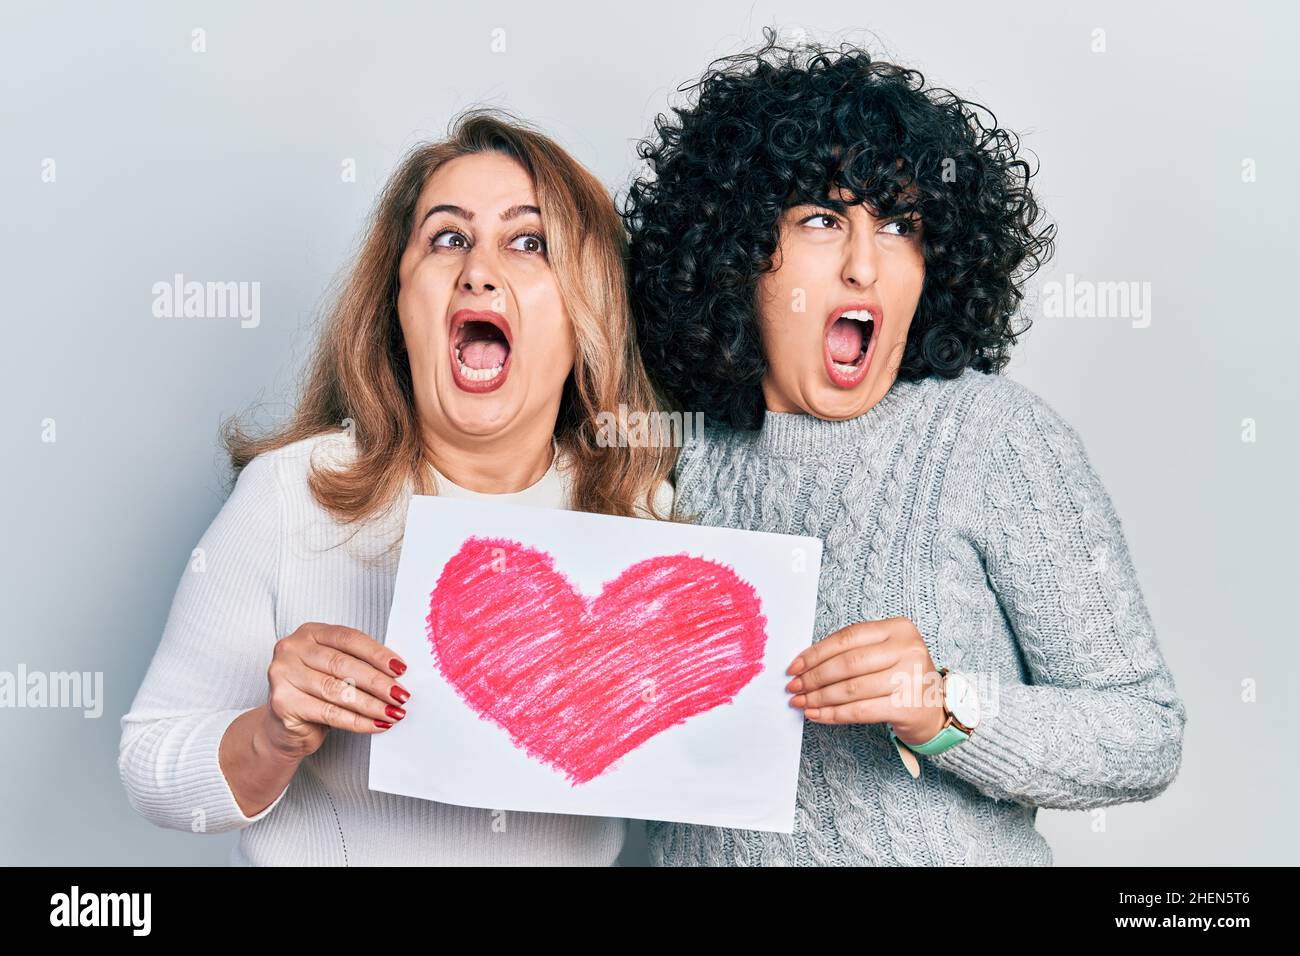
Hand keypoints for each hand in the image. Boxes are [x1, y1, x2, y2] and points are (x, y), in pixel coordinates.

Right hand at [261, 622, 411, 759]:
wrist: (284, 726)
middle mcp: (292, 649)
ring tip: (393, 713)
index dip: (377, 653)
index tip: (401, 668)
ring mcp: (283, 675)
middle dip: (377, 682)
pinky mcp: (282, 703)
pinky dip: (357, 721)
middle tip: (401, 695)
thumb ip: (357, 663)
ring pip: (337, 690)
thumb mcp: (334, 670)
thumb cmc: (315, 693)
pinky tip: (376, 725)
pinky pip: (329, 713)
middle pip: (343, 664)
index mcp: (310, 632)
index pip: (348, 638)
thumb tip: (397, 672)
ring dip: (371, 704)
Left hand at [785, 616, 947, 746]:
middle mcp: (908, 650)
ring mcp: (910, 678)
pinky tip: (817, 715)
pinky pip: (860, 711)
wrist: (935, 709)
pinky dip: (833, 714)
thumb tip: (804, 663)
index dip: (816, 652)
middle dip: (814, 677)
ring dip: (819, 697)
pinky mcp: (907, 707)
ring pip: (851, 688)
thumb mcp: (884, 653)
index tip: (794, 666)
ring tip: (801, 702)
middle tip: (794, 687)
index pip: (848, 638)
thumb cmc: (901, 677)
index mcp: (899, 628)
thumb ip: (852, 651)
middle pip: (848, 663)